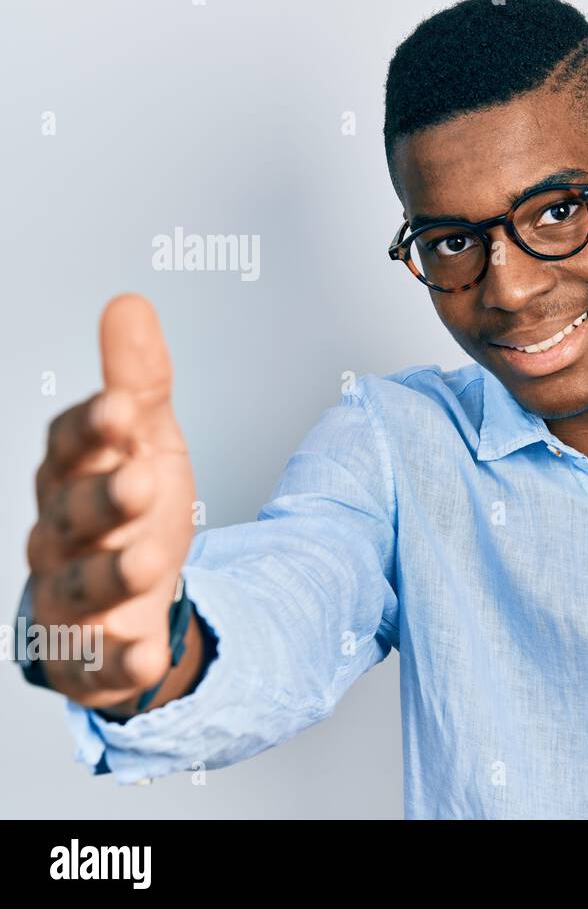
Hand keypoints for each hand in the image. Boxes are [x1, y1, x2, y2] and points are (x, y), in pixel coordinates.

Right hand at [25, 295, 196, 710]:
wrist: (126, 594)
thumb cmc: (130, 506)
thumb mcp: (146, 440)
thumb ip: (140, 381)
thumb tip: (129, 303)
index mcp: (72, 475)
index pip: (71, 447)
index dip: (93, 429)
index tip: (126, 407)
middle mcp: (61, 534)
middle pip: (76, 516)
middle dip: (105, 500)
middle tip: (143, 482)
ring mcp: (71, 596)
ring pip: (84, 586)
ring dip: (115, 575)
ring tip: (148, 563)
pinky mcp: (90, 653)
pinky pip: (102, 662)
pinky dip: (123, 660)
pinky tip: (148, 652)